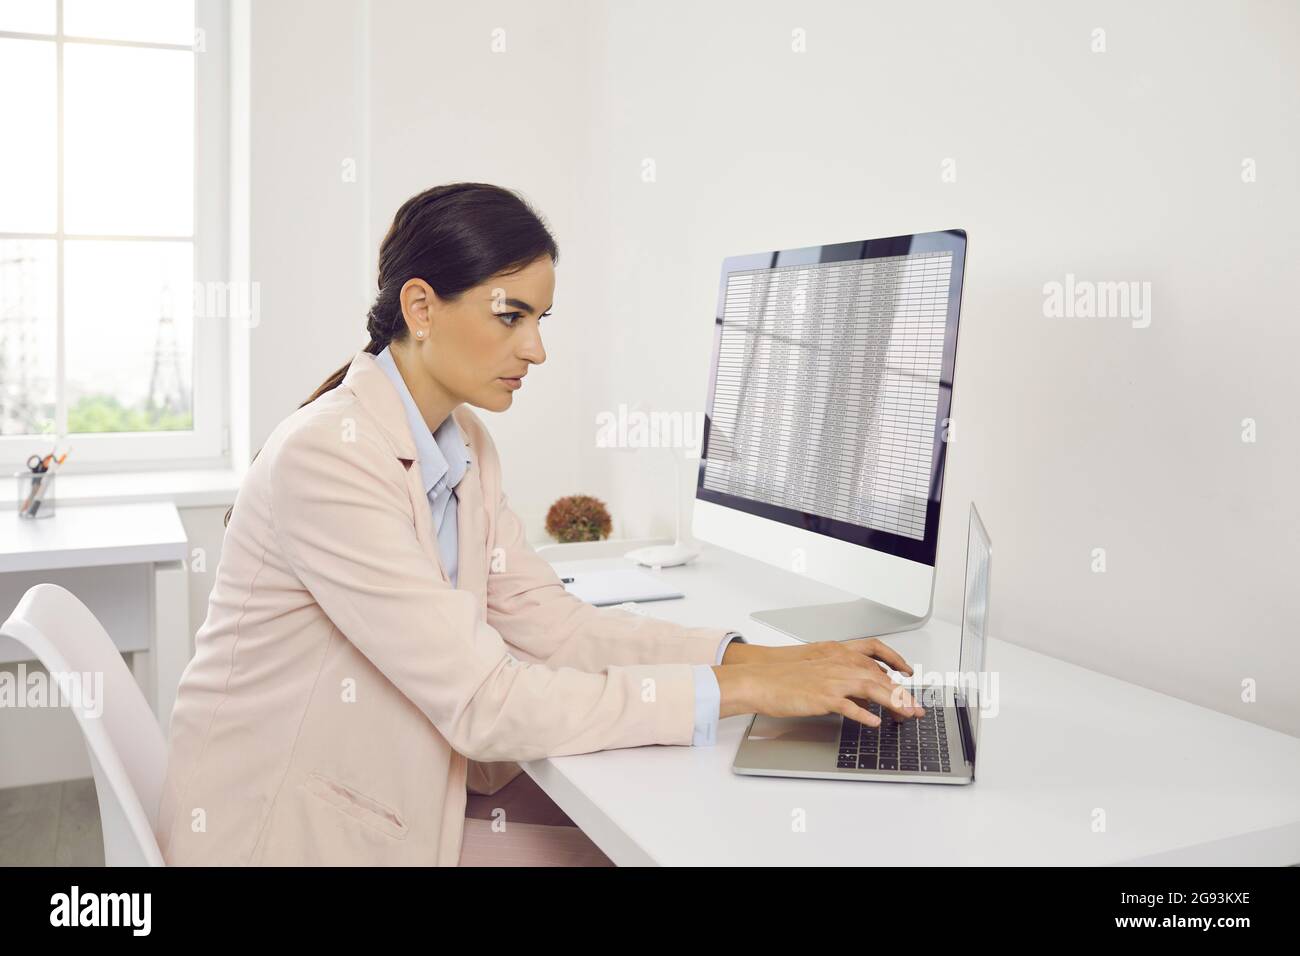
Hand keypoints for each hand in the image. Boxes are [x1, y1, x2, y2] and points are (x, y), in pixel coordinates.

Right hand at [712, 637, 922, 726]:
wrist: (760, 680)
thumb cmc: (784, 678)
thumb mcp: (817, 671)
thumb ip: (840, 678)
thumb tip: (860, 693)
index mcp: (838, 656)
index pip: (875, 664)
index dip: (896, 677)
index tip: (908, 688)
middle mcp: (838, 665)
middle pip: (879, 678)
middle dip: (902, 695)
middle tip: (917, 710)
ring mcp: (831, 681)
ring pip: (871, 689)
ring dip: (893, 702)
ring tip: (907, 715)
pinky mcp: (821, 696)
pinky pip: (848, 705)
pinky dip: (863, 714)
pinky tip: (874, 722)